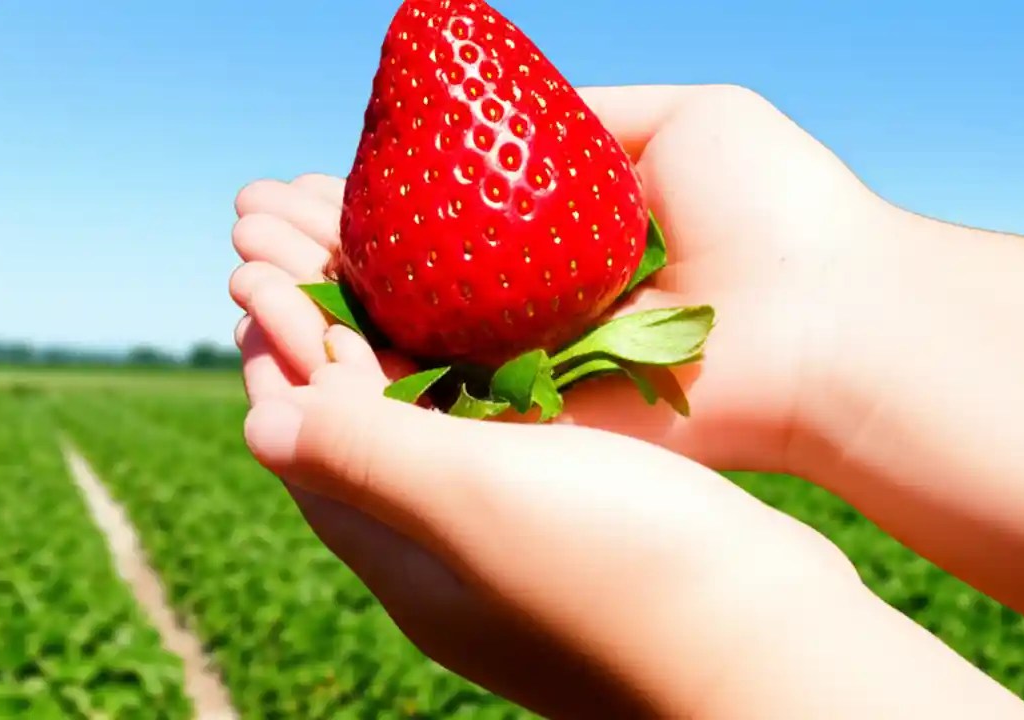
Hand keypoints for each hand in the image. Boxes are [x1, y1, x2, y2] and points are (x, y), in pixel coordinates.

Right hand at [228, 84, 882, 473]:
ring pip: (398, 347)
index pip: (439, 227)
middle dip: (321, 253)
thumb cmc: (779, 209)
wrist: (833, 317)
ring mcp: (531, 383)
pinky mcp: (534, 436)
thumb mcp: (679, 121)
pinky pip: (427, 407)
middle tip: (247, 217)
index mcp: (561, 249)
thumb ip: (585, 113)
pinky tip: (284, 321)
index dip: (366, 204)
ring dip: (317, 303)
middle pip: (404, 287)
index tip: (299, 181)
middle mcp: (535, 319)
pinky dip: (353, 370)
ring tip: (242, 255)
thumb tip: (502, 100)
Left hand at [236, 320, 1023, 718]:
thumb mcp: (474, 501)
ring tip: (393, 278)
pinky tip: (498, 338)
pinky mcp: (570, 525)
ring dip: (397, 356)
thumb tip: (257, 425)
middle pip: (354, 435)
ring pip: (424, 433)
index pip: (304, 445)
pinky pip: (493, 438)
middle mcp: (441, 559)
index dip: (275, 358)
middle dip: (326, 346)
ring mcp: (507, 547)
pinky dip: (471, 379)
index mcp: (400, 556)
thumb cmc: (623, 568)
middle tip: (314, 256)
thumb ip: (363, 458)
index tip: (257, 272)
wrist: (767, 640)